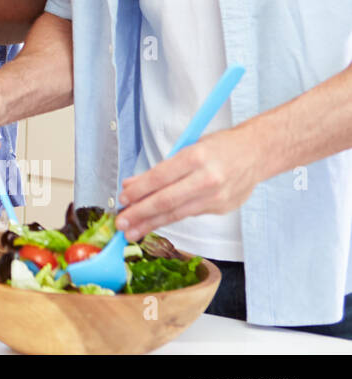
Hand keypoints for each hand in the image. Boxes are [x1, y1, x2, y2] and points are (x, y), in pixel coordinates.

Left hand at [116, 129, 265, 240]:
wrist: (257, 153)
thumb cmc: (219, 147)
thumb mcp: (188, 147)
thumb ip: (162, 168)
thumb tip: (132, 184)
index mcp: (196, 157)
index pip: (160, 177)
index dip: (139, 191)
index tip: (122, 199)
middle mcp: (207, 179)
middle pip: (167, 200)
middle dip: (140, 214)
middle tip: (121, 224)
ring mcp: (216, 197)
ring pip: (177, 213)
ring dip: (151, 223)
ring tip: (132, 231)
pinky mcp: (221, 209)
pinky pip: (189, 214)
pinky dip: (169, 219)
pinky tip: (154, 223)